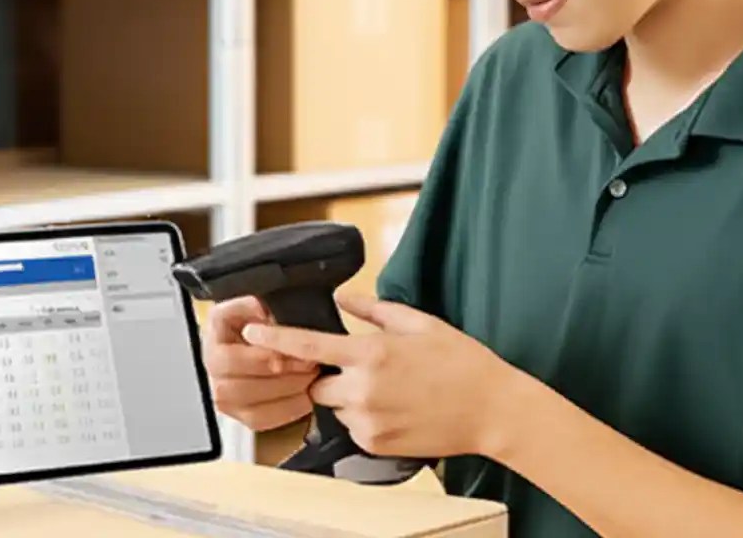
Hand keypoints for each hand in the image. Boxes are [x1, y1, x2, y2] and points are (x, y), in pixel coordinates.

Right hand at [201, 296, 320, 430]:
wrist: (256, 335)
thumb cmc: (255, 319)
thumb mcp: (250, 304)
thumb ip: (251, 304)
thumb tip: (261, 312)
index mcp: (213, 343)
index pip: (230, 360)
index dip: (261, 358)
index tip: (290, 351)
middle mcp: (213, 374)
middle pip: (238, 389)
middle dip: (279, 379)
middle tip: (309, 367)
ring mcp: (225, 398)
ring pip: (250, 410)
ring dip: (285, 396)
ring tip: (310, 381)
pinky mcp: (241, 414)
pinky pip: (261, 422)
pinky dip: (286, 412)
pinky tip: (305, 398)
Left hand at [241, 293, 515, 458]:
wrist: (492, 409)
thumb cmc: (461, 362)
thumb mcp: (419, 323)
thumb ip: (374, 310)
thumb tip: (345, 298)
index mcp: (371, 353)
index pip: (308, 346)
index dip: (274, 339)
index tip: (250, 332)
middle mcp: (363, 390)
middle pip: (318, 384)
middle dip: (331, 377)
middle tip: (368, 369)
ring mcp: (369, 421)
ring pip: (337, 409)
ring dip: (351, 399)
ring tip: (393, 390)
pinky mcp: (377, 445)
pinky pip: (355, 429)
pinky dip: (367, 419)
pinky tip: (399, 409)